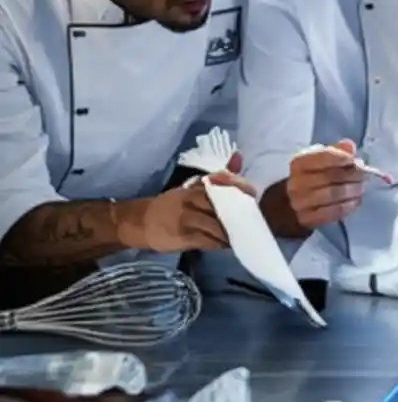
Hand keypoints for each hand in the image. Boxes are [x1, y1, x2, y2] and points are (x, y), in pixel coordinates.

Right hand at [121, 156, 256, 252]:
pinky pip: (208, 241)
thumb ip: (218, 176)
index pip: (224, 185)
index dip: (241, 190)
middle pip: (224, 207)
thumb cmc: (172, 205)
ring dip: (232, 232)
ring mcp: (187, 219)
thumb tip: (238, 156)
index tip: (253, 196)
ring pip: (218, 226)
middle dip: (240, 215)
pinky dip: (220, 243)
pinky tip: (227, 244)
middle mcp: (192, 201)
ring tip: (241, 235)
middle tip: (252, 221)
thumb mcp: (192, 187)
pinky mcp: (184, 237)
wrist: (141, 221)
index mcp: (196, 188)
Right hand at [286, 139, 363, 228]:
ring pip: (333, 194)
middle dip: (353, 175)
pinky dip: (348, 206)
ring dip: (353, 190)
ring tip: (361, 188)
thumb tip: (349, 146)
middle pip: (332, 176)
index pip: (323, 156)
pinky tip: (355, 201)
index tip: (356, 160)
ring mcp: (299, 202)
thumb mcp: (322, 160)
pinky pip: (333, 212)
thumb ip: (337, 151)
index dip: (343, 157)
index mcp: (299, 163)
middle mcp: (296, 182)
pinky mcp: (307, 219)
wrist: (296, 202)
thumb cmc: (314, 176)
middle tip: (365, 175)